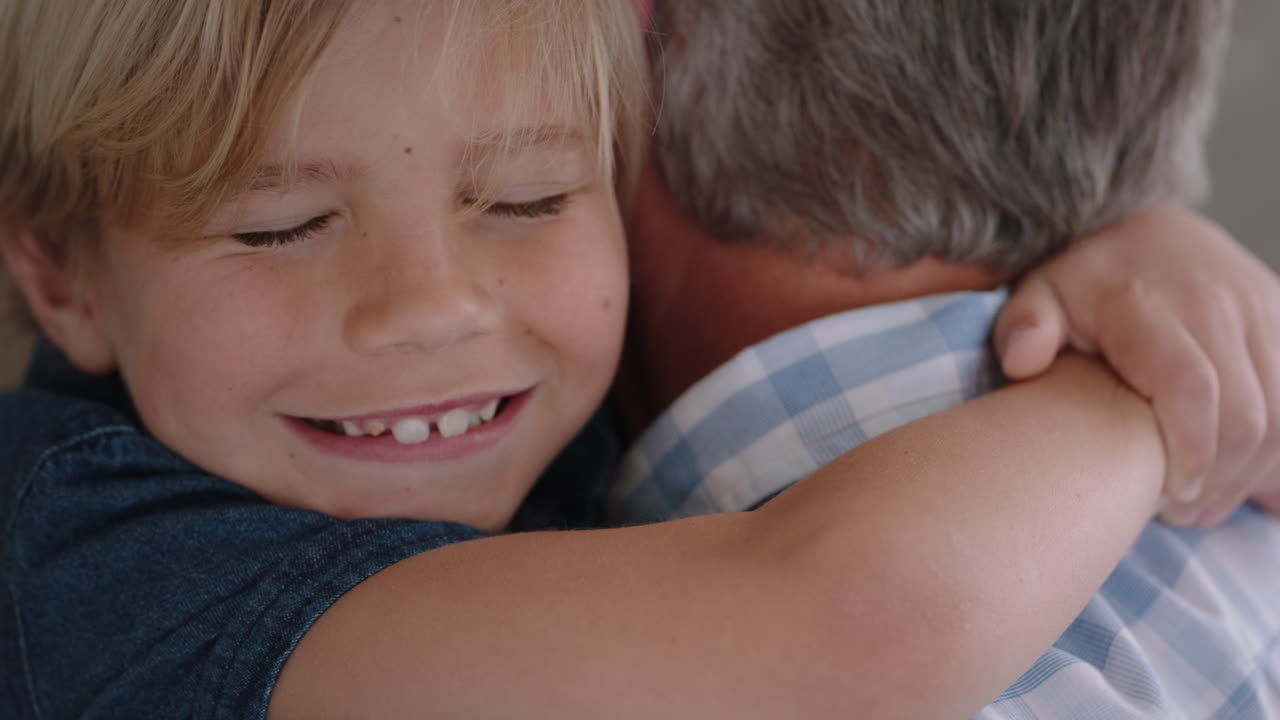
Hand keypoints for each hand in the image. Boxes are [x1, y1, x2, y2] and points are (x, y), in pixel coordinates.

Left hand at [992, 205, 1279, 527]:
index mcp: (1148, 303)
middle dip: (1220, 477)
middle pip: (1248, 414)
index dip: (1190, 452)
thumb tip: (1021, 360)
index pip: (1192, 388)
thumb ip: (1024, 324)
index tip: (1165, 494)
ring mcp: (1262, 310)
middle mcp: (1218, 303)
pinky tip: (1240, 476)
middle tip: (1179, 512)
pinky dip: (1276, 448)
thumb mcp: (1040, 293)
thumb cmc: (1086, 281)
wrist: (1149, 231)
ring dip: (1252, 470)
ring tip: (1205, 503)